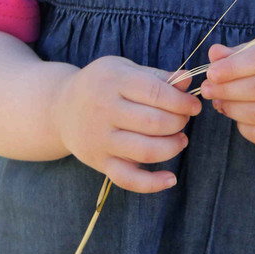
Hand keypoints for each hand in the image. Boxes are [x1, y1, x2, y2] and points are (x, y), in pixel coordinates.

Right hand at [51, 56, 200, 193]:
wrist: (61, 108)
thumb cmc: (102, 84)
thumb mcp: (125, 70)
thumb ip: (157, 77)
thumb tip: (188, 81)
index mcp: (113, 81)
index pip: (155, 92)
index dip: (181, 101)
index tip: (194, 105)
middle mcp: (103, 110)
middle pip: (153, 123)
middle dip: (178, 123)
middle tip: (185, 120)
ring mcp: (100, 139)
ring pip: (145, 151)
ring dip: (172, 147)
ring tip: (180, 140)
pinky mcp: (98, 162)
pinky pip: (127, 179)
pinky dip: (152, 184)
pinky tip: (170, 178)